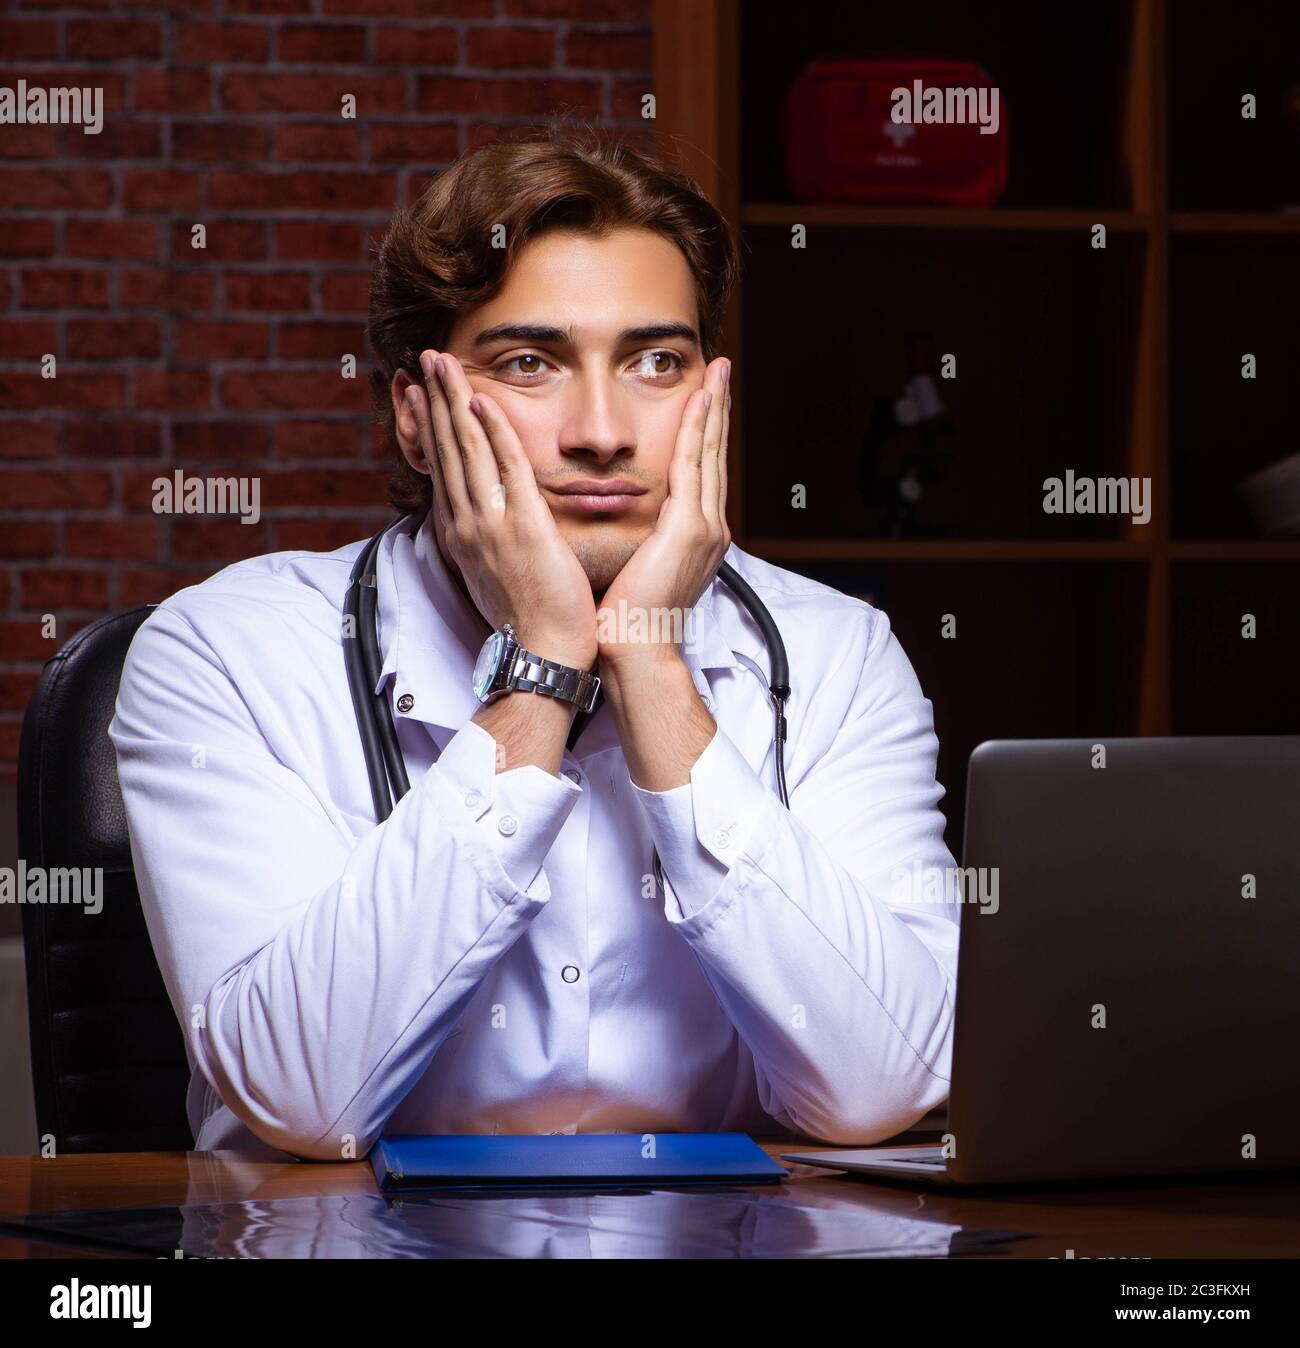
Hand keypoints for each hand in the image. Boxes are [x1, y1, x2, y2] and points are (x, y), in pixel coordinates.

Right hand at [406, 349, 596, 668]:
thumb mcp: (494, 571)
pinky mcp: (523, 528)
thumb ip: (487, 536)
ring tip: (443, 362)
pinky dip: (492, 432)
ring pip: (465, 450)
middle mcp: (465, 525)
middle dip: (433, 398)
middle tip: (425, 357)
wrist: (544, 654)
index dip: (427, 424)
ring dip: (453, 400)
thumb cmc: (530, 618)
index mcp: (459, 533)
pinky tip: (482, 401)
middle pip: (444, 449)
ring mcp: (490, 525)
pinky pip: (505, 469)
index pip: (438, 466)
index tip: (416, 391)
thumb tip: (485, 515)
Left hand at [597, 356, 731, 667]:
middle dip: (718, 409)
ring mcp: (704, 527)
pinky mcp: (688, 528)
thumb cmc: (627, 621)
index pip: (701, 472)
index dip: (704, 433)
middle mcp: (709, 528)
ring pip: (708, 453)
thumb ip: (640, 542)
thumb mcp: (637, 570)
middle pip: (714, 454)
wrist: (636, 650)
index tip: (704, 400)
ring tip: (718, 371)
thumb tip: (624, 529)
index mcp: (696, 538)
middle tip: (721, 369)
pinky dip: (697, 430)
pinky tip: (700, 400)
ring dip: (713, 408)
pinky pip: (692, 465)